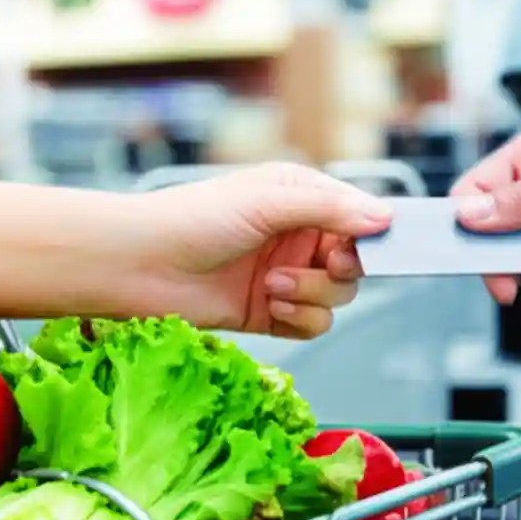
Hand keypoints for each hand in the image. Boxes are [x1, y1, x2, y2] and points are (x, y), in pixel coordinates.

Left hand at [133, 163, 392, 338]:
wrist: (138, 266)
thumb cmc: (190, 219)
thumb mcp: (266, 201)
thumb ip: (328, 209)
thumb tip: (382, 217)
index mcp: (298, 197)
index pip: (356, 215)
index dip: (371, 232)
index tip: (381, 244)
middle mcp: (294, 235)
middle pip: (354, 261)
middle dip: (344, 267)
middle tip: (329, 264)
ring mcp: (283, 275)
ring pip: (337, 295)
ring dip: (314, 293)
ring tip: (276, 284)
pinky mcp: (269, 313)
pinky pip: (313, 322)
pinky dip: (301, 317)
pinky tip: (272, 304)